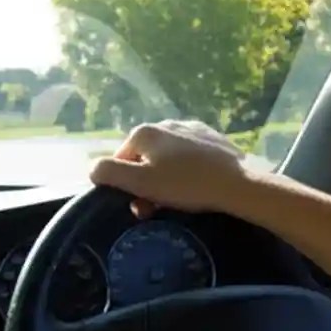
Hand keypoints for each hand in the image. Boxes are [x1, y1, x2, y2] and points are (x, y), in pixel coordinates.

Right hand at [91, 119, 249, 217]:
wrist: (238, 183)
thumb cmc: (186, 184)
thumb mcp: (141, 183)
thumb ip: (109, 173)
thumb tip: (93, 168)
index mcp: (144, 132)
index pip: (120, 161)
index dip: (125, 186)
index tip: (140, 205)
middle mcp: (166, 123)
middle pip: (144, 158)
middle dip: (146, 183)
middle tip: (157, 207)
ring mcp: (191, 128)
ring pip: (166, 157)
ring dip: (165, 178)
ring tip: (178, 199)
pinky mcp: (212, 137)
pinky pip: (188, 156)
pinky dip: (186, 170)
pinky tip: (197, 185)